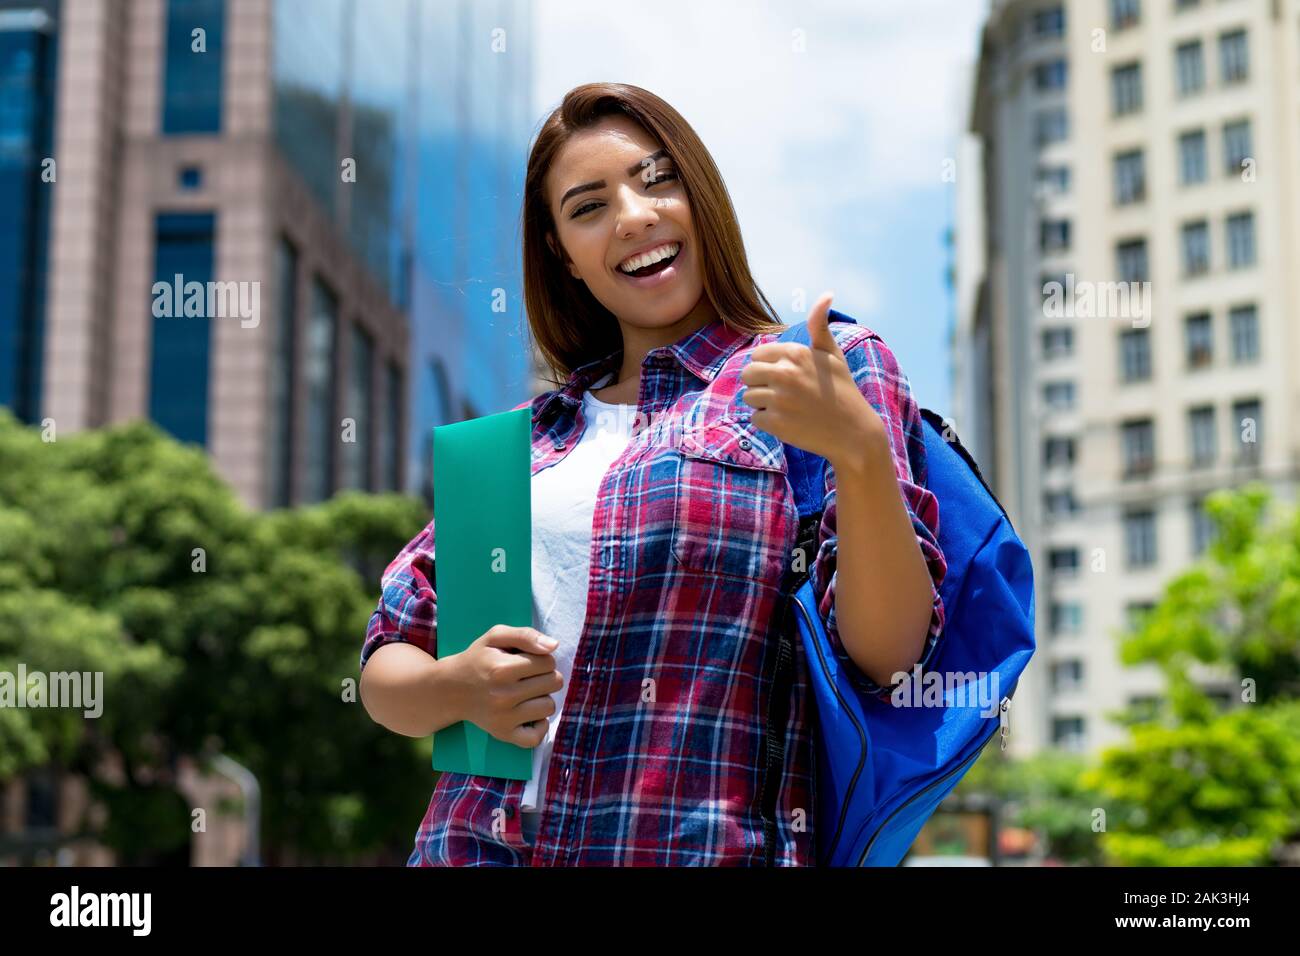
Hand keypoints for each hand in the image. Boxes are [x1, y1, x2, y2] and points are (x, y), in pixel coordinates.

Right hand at [448, 625, 563, 747]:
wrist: (449, 689)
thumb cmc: (477, 659)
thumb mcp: (495, 636)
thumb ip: (525, 635)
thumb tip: (554, 646)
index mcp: (502, 669)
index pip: (548, 662)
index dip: (542, 658)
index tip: (528, 660)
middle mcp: (503, 695)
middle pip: (554, 683)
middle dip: (546, 676)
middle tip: (528, 676)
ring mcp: (503, 718)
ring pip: (549, 707)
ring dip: (542, 698)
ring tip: (526, 693)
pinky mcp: (502, 734)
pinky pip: (537, 737)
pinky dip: (539, 726)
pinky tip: (529, 713)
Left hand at [739, 291, 885, 468]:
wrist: (853, 432)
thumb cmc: (842, 390)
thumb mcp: (833, 354)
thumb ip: (820, 325)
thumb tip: (827, 293)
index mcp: (795, 353)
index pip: (757, 356)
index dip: (768, 367)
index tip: (786, 378)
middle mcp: (785, 373)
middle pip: (747, 375)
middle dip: (760, 385)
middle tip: (784, 395)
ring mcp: (779, 399)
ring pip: (749, 397)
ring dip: (764, 404)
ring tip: (789, 408)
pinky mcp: (775, 422)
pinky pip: (755, 418)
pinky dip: (768, 423)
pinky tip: (790, 422)